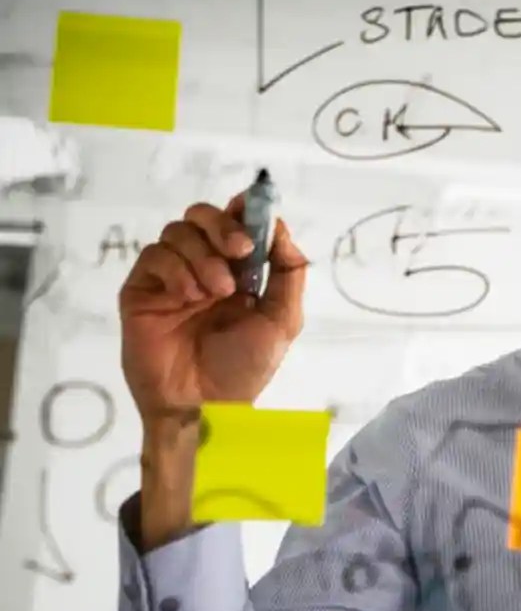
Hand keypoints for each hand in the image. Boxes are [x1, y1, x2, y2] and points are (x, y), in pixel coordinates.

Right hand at [119, 193, 308, 421]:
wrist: (204, 404)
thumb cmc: (244, 368)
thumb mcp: (282, 320)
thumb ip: (288, 273)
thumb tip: (280, 227)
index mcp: (238, 272)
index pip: (235, 222)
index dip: (244, 209)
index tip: (254, 206)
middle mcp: (204, 268)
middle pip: (202, 215)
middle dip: (222, 225)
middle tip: (239, 250)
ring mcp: (171, 277)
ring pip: (178, 231)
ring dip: (203, 256)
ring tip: (217, 292)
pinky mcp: (142, 290)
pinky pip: (154, 256)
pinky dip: (176, 269)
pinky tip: (189, 296)